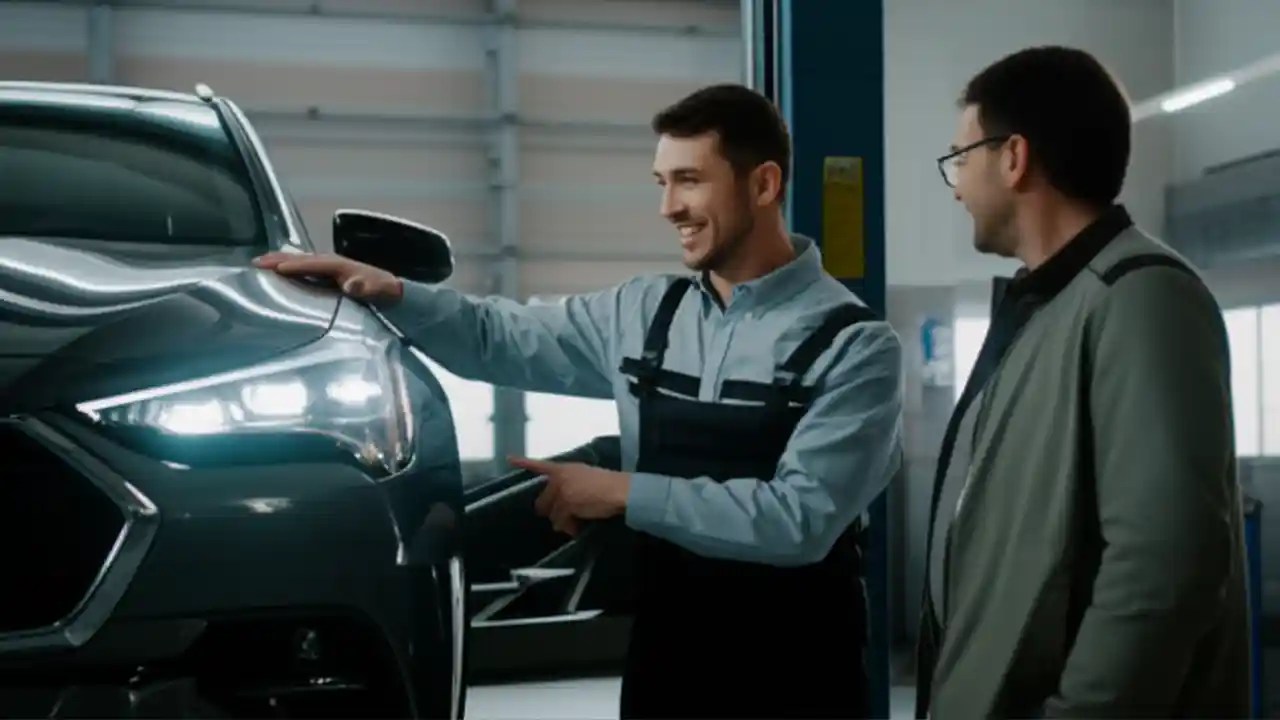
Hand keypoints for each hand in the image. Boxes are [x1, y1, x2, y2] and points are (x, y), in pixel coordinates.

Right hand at [253, 252, 403, 304]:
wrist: (392, 290)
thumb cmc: (384, 292)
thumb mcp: (379, 291)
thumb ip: (366, 288)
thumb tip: (352, 284)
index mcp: (341, 266)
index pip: (315, 264)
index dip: (297, 266)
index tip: (276, 269)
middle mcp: (332, 262)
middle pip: (302, 258)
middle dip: (280, 259)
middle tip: (256, 262)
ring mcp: (329, 266)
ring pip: (300, 260)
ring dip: (280, 260)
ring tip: (259, 263)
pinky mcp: (327, 273)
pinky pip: (304, 267)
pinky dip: (288, 266)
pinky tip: (276, 271)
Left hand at [508, 456, 630, 536]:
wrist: (619, 490)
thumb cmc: (607, 484)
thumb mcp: (584, 476)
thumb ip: (568, 484)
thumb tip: (559, 507)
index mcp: (563, 469)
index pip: (540, 465)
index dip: (523, 462)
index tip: (509, 459)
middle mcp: (559, 479)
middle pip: (543, 502)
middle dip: (553, 512)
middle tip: (567, 516)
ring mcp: (562, 492)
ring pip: (553, 515)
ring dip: (564, 521)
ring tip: (579, 520)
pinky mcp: (566, 505)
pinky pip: (562, 523)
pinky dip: (571, 528)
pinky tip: (580, 527)